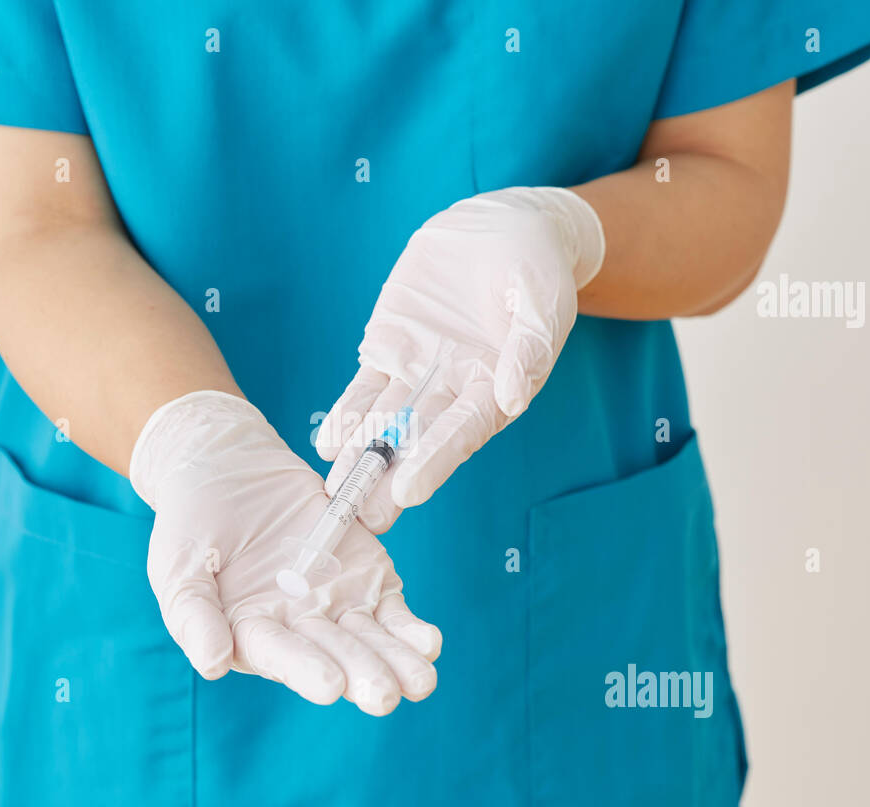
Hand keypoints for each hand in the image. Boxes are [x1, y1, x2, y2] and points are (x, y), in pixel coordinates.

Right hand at [130, 391, 440, 715]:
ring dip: (395, 662)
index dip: (304, 669)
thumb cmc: (193, 522)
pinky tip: (428, 643)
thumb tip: (212, 666)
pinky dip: (410, 629)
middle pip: (334, 657)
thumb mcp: (178, 565)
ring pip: (370, 641)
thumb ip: (193, 614)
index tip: (329, 686)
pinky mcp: (366, 578)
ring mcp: (336, 605)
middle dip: (361, 676)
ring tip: (421, 681)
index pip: (280, 656)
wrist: (229, 468)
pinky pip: (392, 610)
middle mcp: (298, 630)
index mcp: (251, 634)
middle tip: (385, 697)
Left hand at [316, 186, 604, 531]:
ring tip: (334, 491)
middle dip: (388, 478)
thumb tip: (512, 400)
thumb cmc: (538, 266)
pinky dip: (346, 414)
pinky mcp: (391, 346)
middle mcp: (455, 390)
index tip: (408, 493)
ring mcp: (418, 371)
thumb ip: (528, 347)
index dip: (434, 462)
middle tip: (360, 518)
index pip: (461, 432)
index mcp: (496, 388)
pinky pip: (364, 387)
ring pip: (384, 422)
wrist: (505, 226)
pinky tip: (327, 444)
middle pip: (418, 442)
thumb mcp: (542, 299)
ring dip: (359, 457)